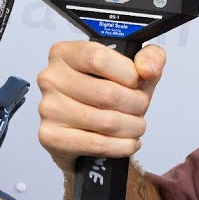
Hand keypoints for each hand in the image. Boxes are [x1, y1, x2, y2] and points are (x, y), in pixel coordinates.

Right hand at [36, 41, 164, 170]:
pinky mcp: (50, 137)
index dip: (128, 74)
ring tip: (136, 126)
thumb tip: (148, 69)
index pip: (98, 58)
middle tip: (140, 108)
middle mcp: (50, 78)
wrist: (86, 133)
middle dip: (136, 104)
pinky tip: (128, 142)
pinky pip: (96, 144)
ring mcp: (48, 109)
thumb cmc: (105, 97)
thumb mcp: (132, 71)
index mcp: (64, 53)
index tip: (137, 82)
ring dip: (132, 127)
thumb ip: (150, 57)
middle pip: (106, 93)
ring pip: (105, 121)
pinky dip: (121, 146)